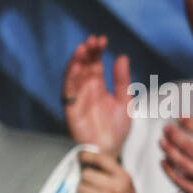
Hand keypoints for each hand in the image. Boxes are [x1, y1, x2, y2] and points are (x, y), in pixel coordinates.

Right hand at [62, 36, 131, 154]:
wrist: (109, 151)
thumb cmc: (116, 130)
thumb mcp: (125, 102)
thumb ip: (122, 81)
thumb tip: (121, 57)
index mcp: (98, 87)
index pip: (95, 64)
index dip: (97, 52)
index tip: (102, 40)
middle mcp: (85, 90)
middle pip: (83, 66)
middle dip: (87, 52)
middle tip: (93, 40)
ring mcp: (77, 99)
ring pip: (73, 75)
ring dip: (76, 61)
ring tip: (83, 48)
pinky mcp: (71, 109)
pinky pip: (68, 91)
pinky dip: (70, 78)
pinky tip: (77, 66)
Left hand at [75, 150, 142, 192]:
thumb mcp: (124, 182)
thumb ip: (109, 170)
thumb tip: (87, 156)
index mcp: (123, 178)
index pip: (101, 159)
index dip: (87, 155)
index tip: (81, 156)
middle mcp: (114, 188)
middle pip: (86, 174)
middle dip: (85, 179)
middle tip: (91, 185)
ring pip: (80, 187)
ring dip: (82, 191)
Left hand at [161, 116, 192, 192]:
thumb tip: (187, 121)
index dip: (192, 125)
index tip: (180, 117)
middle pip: (192, 149)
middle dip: (177, 136)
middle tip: (166, 127)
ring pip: (184, 164)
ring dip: (170, 151)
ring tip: (161, 141)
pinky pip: (180, 182)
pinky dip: (169, 171)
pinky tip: (163, 161)